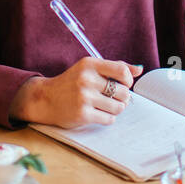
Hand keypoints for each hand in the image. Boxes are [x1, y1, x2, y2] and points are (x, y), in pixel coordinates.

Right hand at [12, 57, 142, 127]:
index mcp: (89, 64)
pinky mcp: (82, 114)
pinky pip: (109, 119)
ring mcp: (84, 97)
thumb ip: (114, 67)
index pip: (122, 71)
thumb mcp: (90, 69)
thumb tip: (139, 69)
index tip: (124, 84)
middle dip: (122, 97)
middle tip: (113, 97)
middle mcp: (86, 79)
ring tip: (106, 106)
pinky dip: (108, 118)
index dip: (129, 80)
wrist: (45, 99)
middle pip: (123, 92)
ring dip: (116, 109)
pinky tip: (98, 113)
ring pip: (118, 107)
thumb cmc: (71, 82)